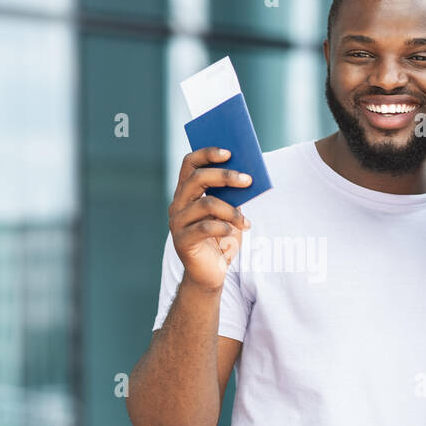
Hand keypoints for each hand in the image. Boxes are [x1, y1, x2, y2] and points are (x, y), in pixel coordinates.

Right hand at [168, 147, 252, 291]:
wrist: (210, 273)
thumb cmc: (221, 239)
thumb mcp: (228, 212)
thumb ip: (231, 194)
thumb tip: (245, 175)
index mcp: (186, 192)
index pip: (190, 163)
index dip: (207, 154)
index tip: (229, 152)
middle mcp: (178, 204)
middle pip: (197, 178)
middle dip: (225, 176)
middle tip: (248, 179)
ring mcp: (177, 222)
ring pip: (205, 204)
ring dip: (232, 210)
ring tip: (246, 221)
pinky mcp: (182, 240)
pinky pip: (206, 227)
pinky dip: (225, 227)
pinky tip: (237, 231)